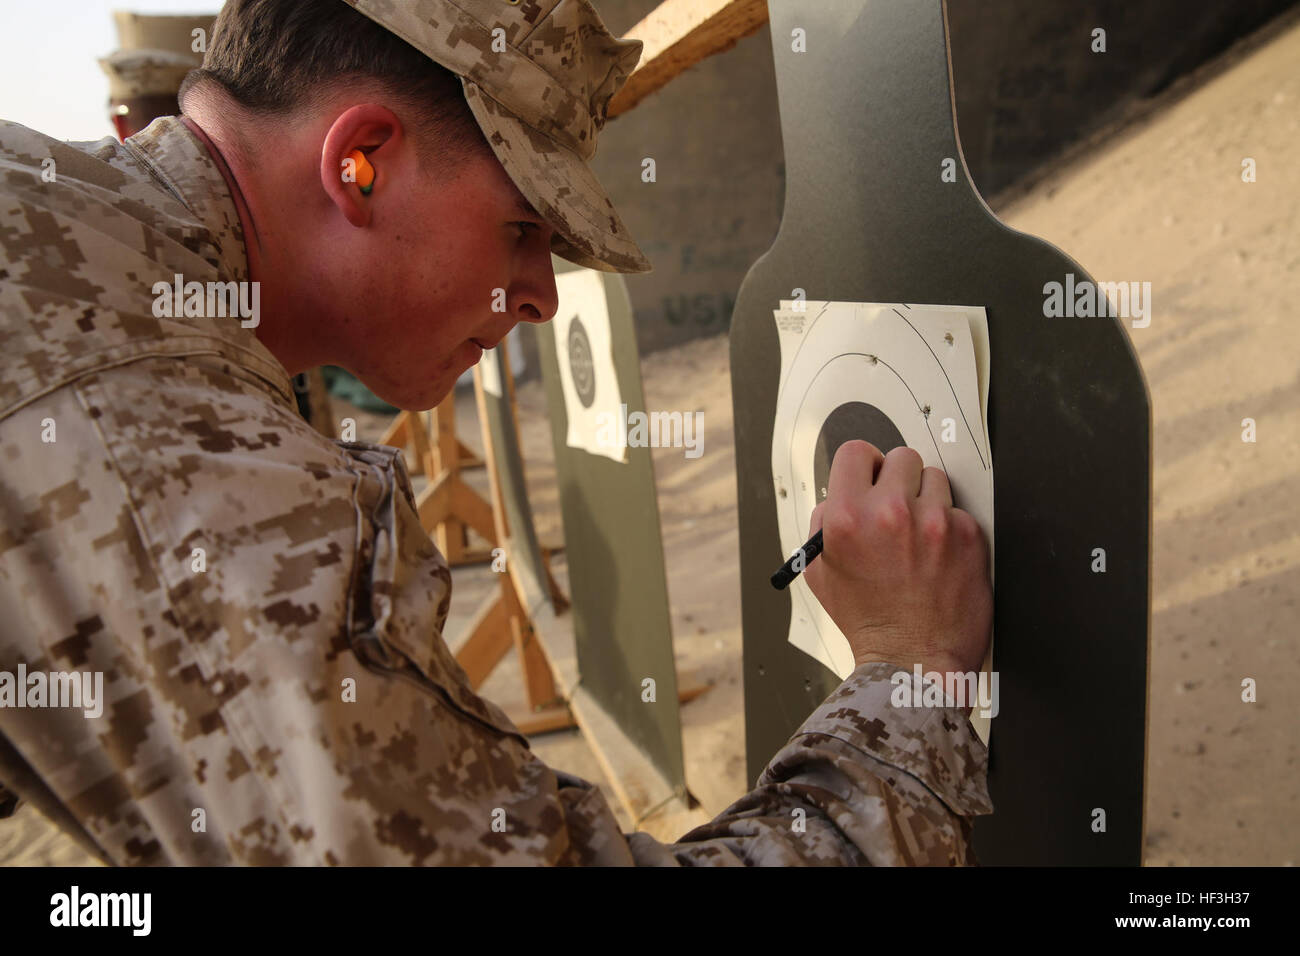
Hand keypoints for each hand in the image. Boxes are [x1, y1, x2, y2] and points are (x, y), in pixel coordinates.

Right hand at [802, 441, 991, 675]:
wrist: (913, 661)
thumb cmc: (868, 622)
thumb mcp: (821, 572)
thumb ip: (825, 524)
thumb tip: (842, 493)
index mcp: (847, 518)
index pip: (856, 451)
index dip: (864, 466)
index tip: (871, 478)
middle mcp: (890, 512)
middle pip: (902, 457)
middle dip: (898, 480)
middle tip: (898, 508)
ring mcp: (933, 522)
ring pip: (935, 479)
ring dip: (927, 500)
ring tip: (919, 536)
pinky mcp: (968, 536)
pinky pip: (958, 510)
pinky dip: (949, 529)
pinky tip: (938, 556)